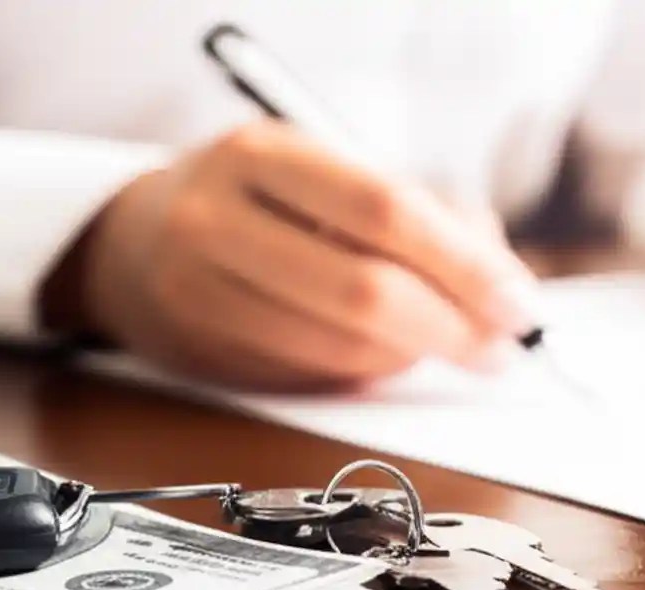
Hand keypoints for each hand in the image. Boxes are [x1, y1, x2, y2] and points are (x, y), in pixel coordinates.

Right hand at [42, 121, 539, 389]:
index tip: (517, 303)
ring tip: (435, 344)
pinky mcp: (198, 355)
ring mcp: (197, 293)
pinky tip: (372, 356)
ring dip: (407, 359)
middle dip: (449, 329)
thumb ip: (417, 211)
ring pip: (337, 350)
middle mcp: (214, 220)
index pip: (383, 209)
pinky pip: (306, 381)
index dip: (464, 265)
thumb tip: (500, 285)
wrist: (128, 243)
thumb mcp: (322, 170)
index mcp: (258, 154)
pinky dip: (359, 378)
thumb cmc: (251, 200)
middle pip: (362, 291)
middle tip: (495, 349)